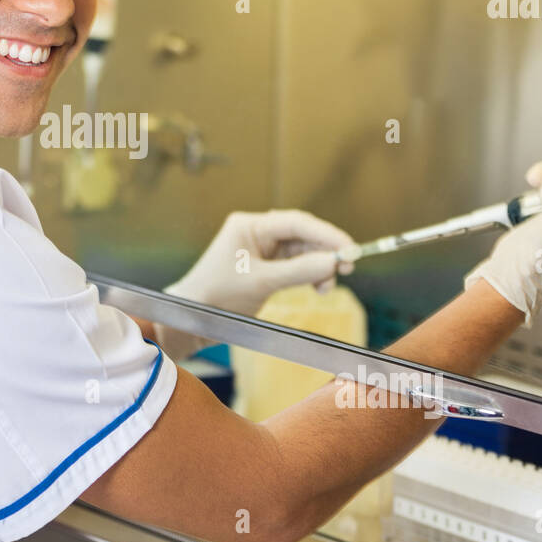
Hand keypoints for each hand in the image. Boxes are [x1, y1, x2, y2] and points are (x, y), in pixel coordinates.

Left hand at [166, 209, 357, 317]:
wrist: (192, 319)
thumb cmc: (217, 295)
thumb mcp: (261, 282)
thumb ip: (299, 271)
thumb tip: (334, 262)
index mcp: (249, 225)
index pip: (296, 222)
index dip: (326, 234)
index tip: (349, 247)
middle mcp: (256, 233)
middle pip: (302, 236)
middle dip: (325, 252)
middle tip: (348, 267)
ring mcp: (261, 250)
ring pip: (302, 253)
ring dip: (319, 267)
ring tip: (327, 287)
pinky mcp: (265, 268)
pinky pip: (295, 266)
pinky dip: (309, 275)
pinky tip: (319, 288)